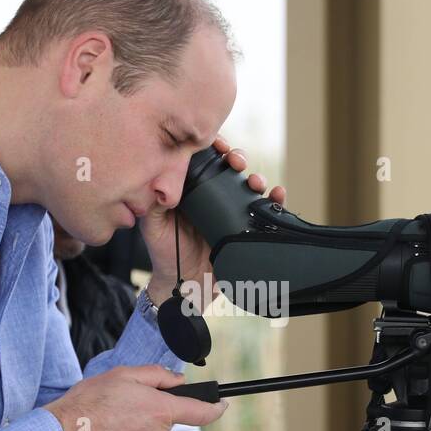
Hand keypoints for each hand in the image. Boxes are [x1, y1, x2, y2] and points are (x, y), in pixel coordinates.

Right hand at [45, 366, 227, 430]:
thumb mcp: (123, 375)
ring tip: (109, 423)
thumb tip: (178, 382)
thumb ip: (156, 376)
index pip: (201, 412)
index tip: (222, 404)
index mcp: (161, 410)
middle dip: (150, 414)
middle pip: (165, 423)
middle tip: (122, 406)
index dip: (215, 407)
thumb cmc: (89, 402)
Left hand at [140, 136, 286, 309]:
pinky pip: (265, 211)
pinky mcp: (246, 227)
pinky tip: (277, 195)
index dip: (213, 146)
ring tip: (255, 182)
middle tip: (236, 161)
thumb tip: (162, 182)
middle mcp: (214, 195)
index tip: (217, 145)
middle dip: (237, 157)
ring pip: (249, 185)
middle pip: (231, 167)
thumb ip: (154, 203)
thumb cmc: (166, 253)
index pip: (206, 159)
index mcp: (192, 189)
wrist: (185, 285)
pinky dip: (275, 200)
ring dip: (256, 177)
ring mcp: (232, 210)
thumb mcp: (153, 226)